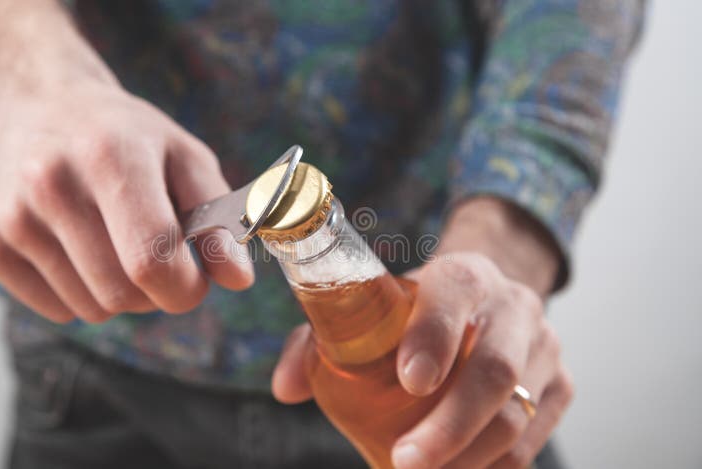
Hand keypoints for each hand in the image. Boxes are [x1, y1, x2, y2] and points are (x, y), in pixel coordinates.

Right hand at [0, 0, 252, 322]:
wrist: (37, 107)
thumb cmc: (124, 135)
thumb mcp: (184, 156)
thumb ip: (219, 219)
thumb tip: (239, 280)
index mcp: (111, 157)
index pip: (152, 261)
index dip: (186, 288)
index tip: (194, 279)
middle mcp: (51, 184)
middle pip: (123, 293)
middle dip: (157, 292)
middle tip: (157, 257)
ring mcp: (13, 216)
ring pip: (92, 309)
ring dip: (120, 294)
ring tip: (115, 243)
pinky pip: (58, 311)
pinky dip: (82, 294)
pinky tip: (80, 249)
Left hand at [273, 198, 573, 467]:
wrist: (482, 301)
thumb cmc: (413, 311)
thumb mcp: (370, 310)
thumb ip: (320, 342)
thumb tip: (285, 388)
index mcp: (461, 275)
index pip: (454, 295)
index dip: (433, 338)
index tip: (408, 382)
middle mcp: (513, 305)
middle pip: (495, 369)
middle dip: (450, 425)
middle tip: (404, 461)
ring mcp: (544, 346)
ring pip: (518, 414)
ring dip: (469, 458)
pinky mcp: (560, 385)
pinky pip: (534, 439)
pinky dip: (495, 466)